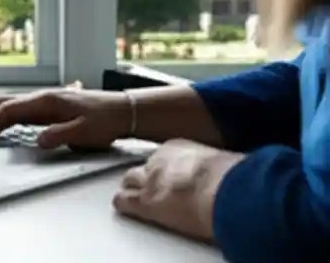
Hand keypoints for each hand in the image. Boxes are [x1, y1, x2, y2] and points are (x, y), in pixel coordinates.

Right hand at [0, 89, 132, 149]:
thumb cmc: (106, 121)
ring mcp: (38, 99)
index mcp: (45, 102)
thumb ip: (61, 135)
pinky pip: (8, 106)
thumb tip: (38, 140)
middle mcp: (37, 97)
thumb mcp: (86, 132)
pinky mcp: (41, 105)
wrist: (123, 110)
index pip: (6, 112)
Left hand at [112, 139, 240, 239]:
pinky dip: (123, 205)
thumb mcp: (223, 164)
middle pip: (142, 167)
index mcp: (179, 149)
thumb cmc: (232, 177)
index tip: (167, 173)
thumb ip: (214, 167)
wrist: (225, 190)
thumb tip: (227, 174)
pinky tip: (123, 207)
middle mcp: (160, 161)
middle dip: (143, 177)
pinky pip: (124, 201)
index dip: (164, 167)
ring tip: (132, 195)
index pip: (162, 156)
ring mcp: (150, 181)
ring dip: (132, 189)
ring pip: (130, 181)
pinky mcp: (146, 203)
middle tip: (147, 186)